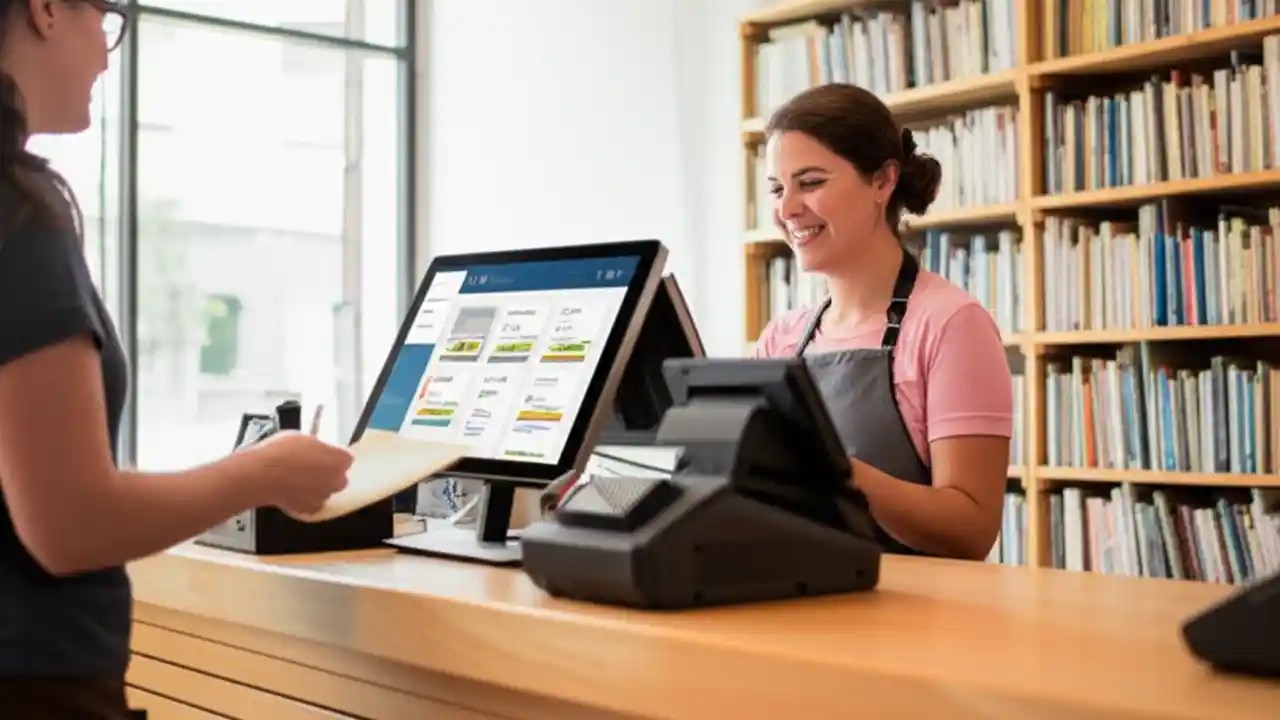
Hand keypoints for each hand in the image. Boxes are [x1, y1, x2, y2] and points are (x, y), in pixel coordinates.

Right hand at [238, 431, 352, 515]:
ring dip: (316, 487)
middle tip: (311, 468)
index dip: (332, 457)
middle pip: (339, 477)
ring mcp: (325, 496)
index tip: (323, 455)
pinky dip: (303, 500)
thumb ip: (316, 447)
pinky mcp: (310, 509)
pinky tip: (291, 492)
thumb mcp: (302, 438)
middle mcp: (337, 479)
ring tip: (297, 480)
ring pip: (325, 491)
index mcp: (340, 459)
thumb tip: (314, 449)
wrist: (263, 474)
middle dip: (328, 474)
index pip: (345, 458)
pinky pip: (311, 504)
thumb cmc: (281, 452)